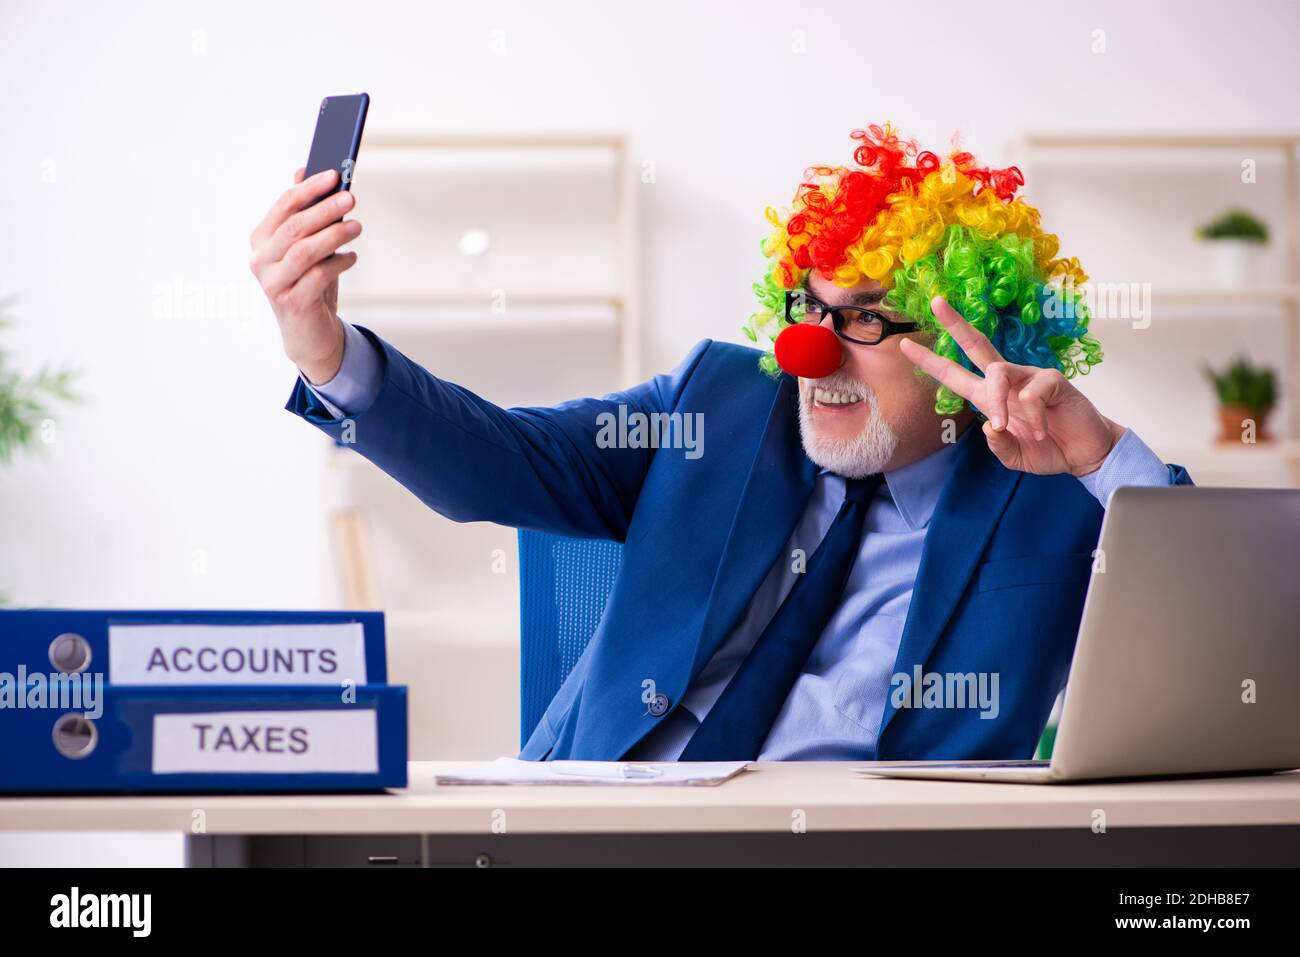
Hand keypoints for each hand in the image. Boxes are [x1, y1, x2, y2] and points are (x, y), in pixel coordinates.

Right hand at [249, 168, 361, 383]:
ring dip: (334, 235)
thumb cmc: (308, 282)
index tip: (335, 174)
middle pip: (295, 227)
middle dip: (325, 209)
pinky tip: (351, 257)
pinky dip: (338, 263)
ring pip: (305, 251)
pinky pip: (318, 276)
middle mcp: (261, 260)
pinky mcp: (292, 302)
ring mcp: (273, 283)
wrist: (308, 332)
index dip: (309, 189)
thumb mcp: (306, 246)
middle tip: (351, 198)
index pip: (284, 206)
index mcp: (261, 239)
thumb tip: (303, 171)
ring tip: (356, 227)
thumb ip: (302, 213)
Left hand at [898, 296, 1124, 476]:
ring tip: (1008, 427)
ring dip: (998, 400)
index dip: (930, 360)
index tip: (905, 344)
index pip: (955, 373)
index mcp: (990, 396)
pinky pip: (1032, 392)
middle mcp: (1006, 381)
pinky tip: (1042, 431)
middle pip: (977, 344)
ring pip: (999, 371)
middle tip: (935, 302)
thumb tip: (991, 427)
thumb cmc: (1048, 448)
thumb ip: (998, 446)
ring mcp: (1029, 377)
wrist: (1084, 454)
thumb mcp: (1013, 456)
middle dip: (955, 325)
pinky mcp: (1053, 380)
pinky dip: (1033, 416)